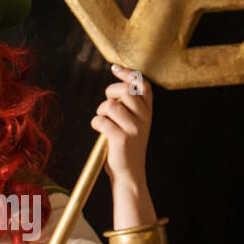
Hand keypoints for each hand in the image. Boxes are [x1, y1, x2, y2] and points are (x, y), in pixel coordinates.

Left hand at [91, 63, 152, 184]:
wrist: (130, 174)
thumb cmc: (127, 147)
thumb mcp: (135, 123)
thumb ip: (130, 106)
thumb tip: (115, 86)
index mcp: (148, 112)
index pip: (142, 84)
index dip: (128, 74)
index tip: (115, 69)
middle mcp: (144, 118)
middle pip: (125, 90)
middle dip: (110, 93)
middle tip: (106, 106)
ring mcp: (134, 128)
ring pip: (111, 105)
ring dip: (101, 110)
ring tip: (103, 120)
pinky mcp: (122, 139)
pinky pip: (101, 121)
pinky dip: (96, 123)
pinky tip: (100, 130)